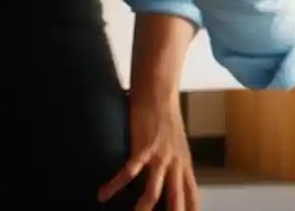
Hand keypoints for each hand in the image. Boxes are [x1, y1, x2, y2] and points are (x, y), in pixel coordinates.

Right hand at [99, 92, 198, 210]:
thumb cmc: (165, 120)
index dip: (191, 210)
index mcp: (184, 165)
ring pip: (154, 191)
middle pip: (177, 198)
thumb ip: (174, 165)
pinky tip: (102, 194)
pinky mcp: (145, 146)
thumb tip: (168, 181)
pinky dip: (115, 184)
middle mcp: (176, 163)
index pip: (192, 195)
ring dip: (142, 208)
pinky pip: (130, 170)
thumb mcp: (176, 146)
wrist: (159, 95)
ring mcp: (161, 156)